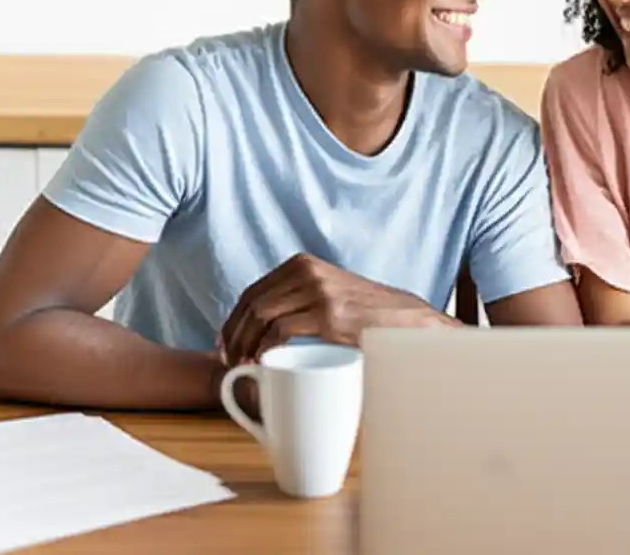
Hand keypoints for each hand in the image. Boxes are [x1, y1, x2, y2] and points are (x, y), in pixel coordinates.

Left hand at [219, 253, 449, 363]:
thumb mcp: (329, 291)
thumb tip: (260, 324)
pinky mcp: (328, 315)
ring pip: (261, 316)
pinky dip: (264, 349)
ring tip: (243, 366)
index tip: (225, 345)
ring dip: (244, 345)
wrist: (405, 320)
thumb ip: (300, 296)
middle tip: (230, 361)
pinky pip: (281, 331)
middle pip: (251, 304)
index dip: (232, 321)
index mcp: (303, 263)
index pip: (252, 292)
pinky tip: (262, 362)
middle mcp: (307, 271)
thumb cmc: (365, 315)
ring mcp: (318, 292)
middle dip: (233, 335)